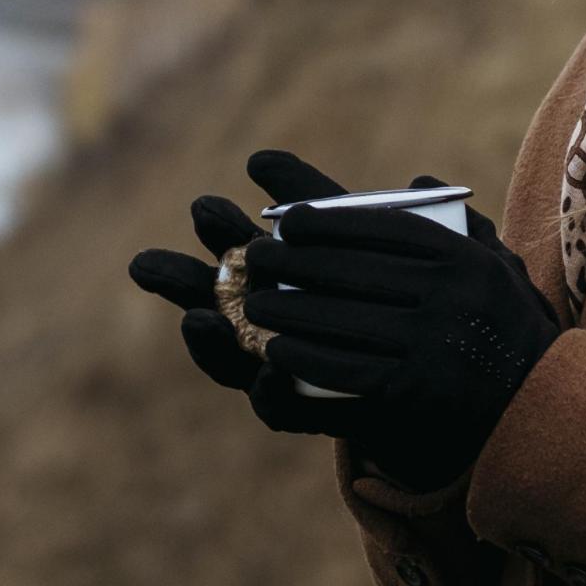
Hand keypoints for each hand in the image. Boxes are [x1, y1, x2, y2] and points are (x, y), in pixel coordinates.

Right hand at [126, 149, 456, 471]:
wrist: (440, 372)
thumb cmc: (406, 297)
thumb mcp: (401, 255)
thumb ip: (415, 225)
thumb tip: (424, 178)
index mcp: (283, 269)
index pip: (241, 241)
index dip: (220, 227)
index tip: (204, 206)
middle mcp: (268, 316)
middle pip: (212, 297)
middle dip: (179, 280)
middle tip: (146, 264)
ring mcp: (279, 363)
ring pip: (228, 353)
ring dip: (207, 340)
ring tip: (197, 320)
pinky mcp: (308, 407)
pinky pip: (282, 405)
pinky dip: (272, 391)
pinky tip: (270, 377)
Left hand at [241, 196, 562, 486]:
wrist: (538, 409)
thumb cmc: (507, 328)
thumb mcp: (499, 269)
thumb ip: (459, 226)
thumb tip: (416, 182)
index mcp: (464, 260)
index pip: (382, 229)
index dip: (327, 222)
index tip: (289, 221)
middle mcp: (449, 298)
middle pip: (351, 272)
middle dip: (291, 263)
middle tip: (255, 258)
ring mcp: (430, 349)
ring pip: (338, 322)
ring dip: (286, 311)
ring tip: (255, 304)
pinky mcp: (412, 397)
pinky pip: (343, 372)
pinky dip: (303, 359)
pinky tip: (276, 350)